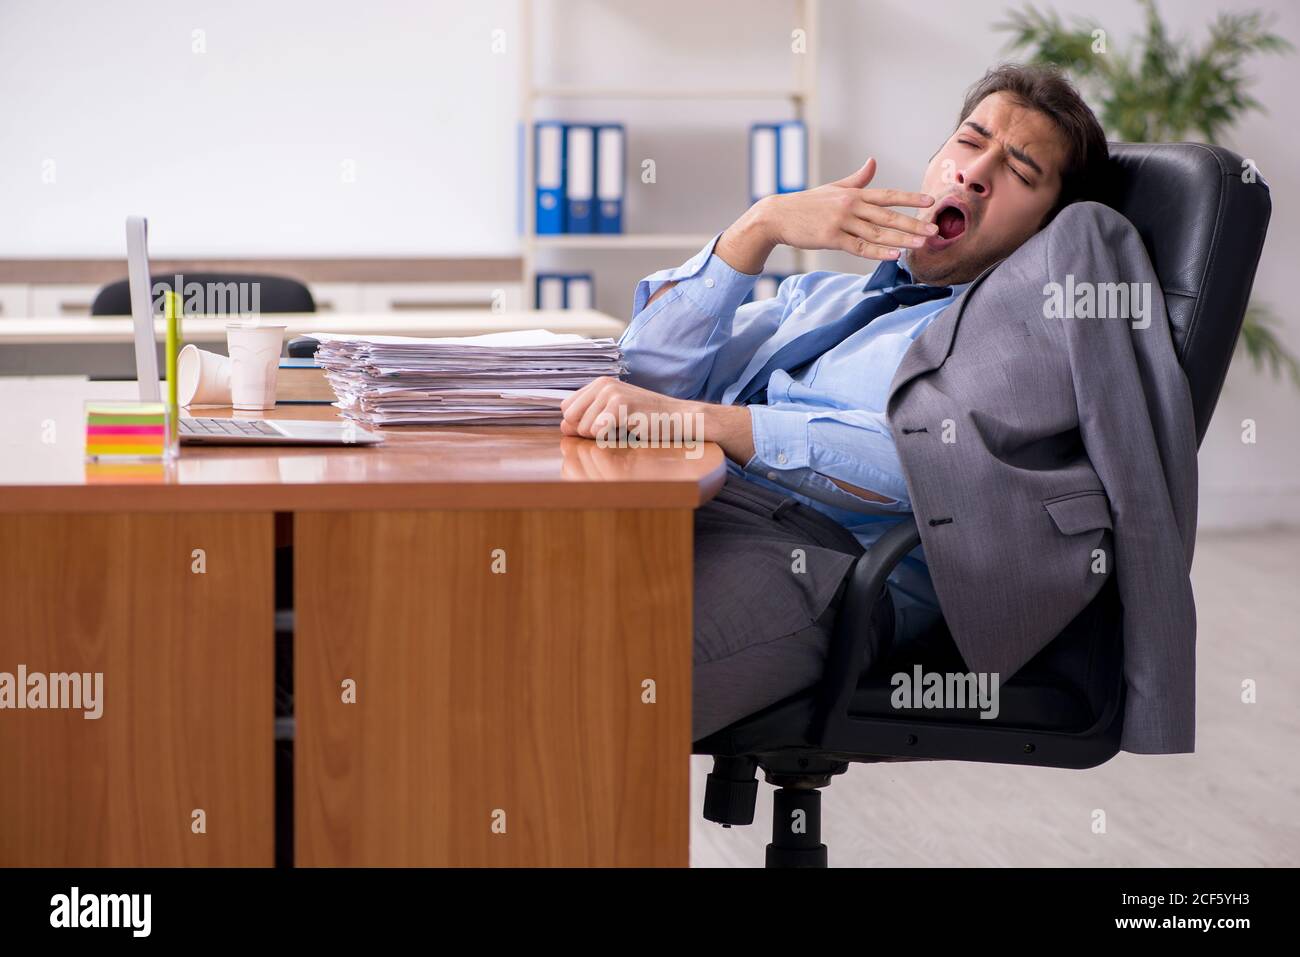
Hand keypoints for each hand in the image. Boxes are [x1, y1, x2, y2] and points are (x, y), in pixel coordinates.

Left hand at [560, 377, 697, 440]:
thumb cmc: (647, 420)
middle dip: (587, 432)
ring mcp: (611, 392)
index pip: (566, 408)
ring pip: (583, 427)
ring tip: (624, 429)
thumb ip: (587, 418)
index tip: (601, 427)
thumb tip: (562, 427)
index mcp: (598, 384)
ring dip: (601, 437)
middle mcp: (602, 384)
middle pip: (571, 419)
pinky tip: (627, 430)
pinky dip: (609, 438)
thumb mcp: (614, 415)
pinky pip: (597, 431)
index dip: (578, 423)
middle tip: (614, 430)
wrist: (678, 418)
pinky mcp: (620, 404)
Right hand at [716, 157, 937, 273]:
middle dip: (914, 223)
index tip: (930, 203)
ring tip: (921, 244)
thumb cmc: (806, 204)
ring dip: (902, 239)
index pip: (888, 195)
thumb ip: (857, 179)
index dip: (910, 199)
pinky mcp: (832, 238)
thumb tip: (873, 162)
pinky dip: (878, 252)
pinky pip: (860, 247)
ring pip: (878, 233)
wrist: (777, 216)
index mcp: (854, 194)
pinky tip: (894, 255)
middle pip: (888, 216)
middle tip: (934, 230)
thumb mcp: (833, 188)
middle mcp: (851, 206)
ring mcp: (841, 222)